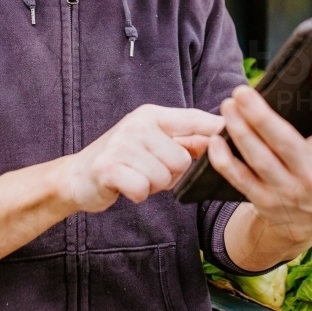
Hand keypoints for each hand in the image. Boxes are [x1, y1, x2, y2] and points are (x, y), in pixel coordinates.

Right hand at [65, 104, 224, 212]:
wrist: (77, 176)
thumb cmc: (123, 159)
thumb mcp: (153, 142)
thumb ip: (185, 139)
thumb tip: (222, 134)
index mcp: (152, 115)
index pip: (193, 119)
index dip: (216, 129)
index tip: (234, 133)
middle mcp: (137, 124)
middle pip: (182, 159)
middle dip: (171, 175)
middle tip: (150, 172)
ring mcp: (121, 144)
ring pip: (164, 177)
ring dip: (153, 186)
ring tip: (136, 177)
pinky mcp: (108, 167)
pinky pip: (142, 189)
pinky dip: (137, 195)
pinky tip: (125, 187)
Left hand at [209, 59, 311, 269]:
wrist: (308, 223)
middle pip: (284, 140)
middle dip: (260, 115)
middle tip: (241, 91)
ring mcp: (287, 189)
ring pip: (258, 159)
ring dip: (240, 132)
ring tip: (228, 106)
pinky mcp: (264, 201)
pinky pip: (240, 179)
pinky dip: (225, 160)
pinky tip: (215, 140)